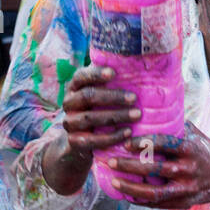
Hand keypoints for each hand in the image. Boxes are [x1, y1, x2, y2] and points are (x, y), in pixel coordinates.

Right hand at [42, 65, 140, 195]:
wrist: (80, 142)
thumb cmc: (99, 110)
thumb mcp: (102, 96)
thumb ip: (113, 83)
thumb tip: (141, 67)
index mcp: (75, 87)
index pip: (81, 76)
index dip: (96, 74)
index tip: (114, 73)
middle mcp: (69, 103)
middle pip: (87, 96)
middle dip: (112, 97)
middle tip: (134, 98)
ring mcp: (69, 122)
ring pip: (89, 118)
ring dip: (116, 116)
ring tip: (137, 115)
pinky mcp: (74, 141)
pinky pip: (91, 140)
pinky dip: (111, 137)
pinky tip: (127, 133)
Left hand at [104, 124, 209, 209]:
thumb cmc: (205, 152)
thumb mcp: (196, 136)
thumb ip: (175, 126)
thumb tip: (149, 109)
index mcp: (190, 149)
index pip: (165, 144)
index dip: (144, 143)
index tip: (126, 142)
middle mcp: (188, 169)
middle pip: (155, 169)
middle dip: (130, 166)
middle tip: (110, 161)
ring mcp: (186, 189)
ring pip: (154, 192)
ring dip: (131, 187)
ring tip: (113, 180)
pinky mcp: (183, 203)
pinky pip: (157, 203)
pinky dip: (140, 200)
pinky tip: (125, 194)